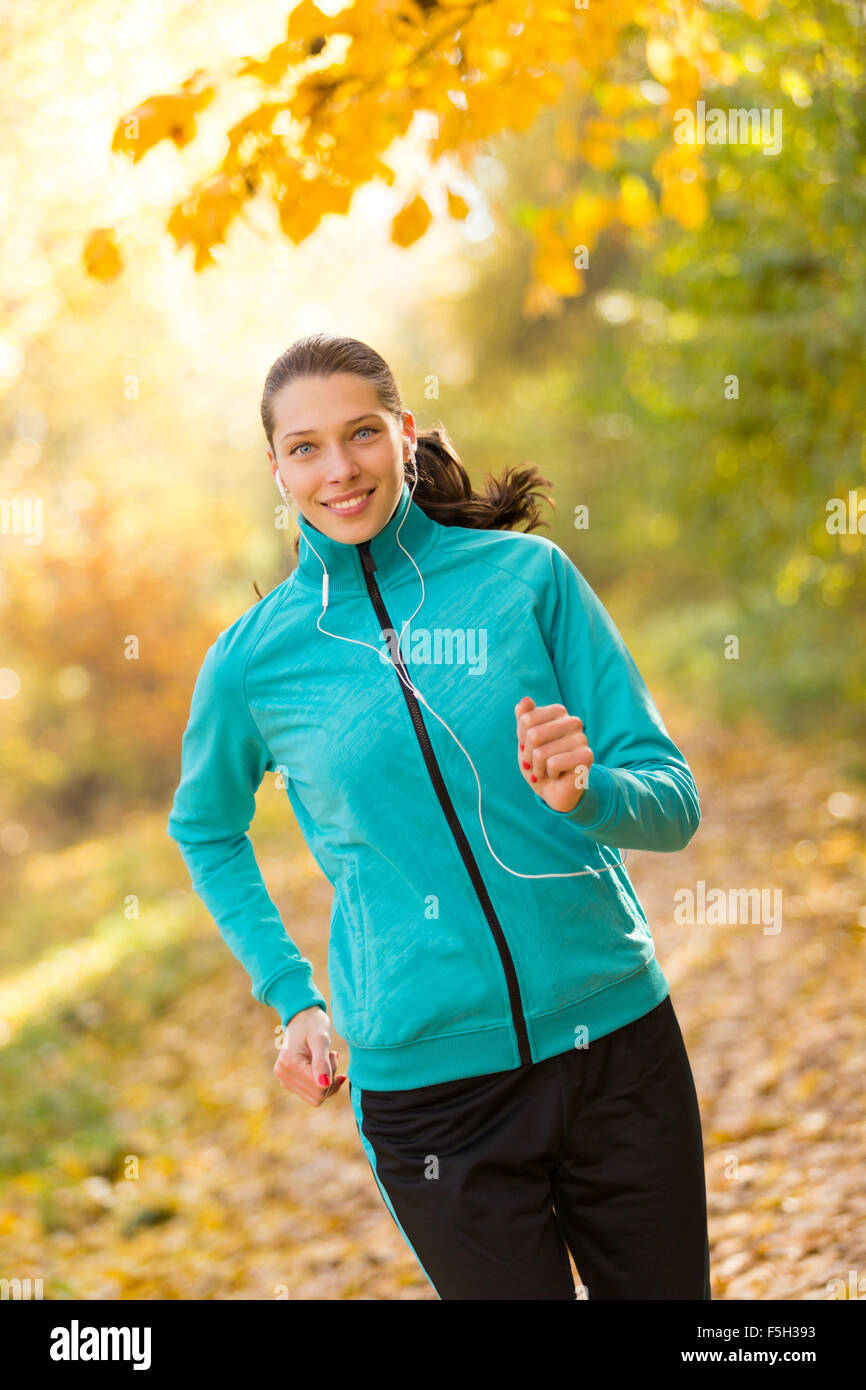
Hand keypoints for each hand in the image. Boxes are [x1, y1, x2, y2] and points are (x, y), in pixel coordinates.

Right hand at [273, 1005, 346, 1106]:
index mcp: (289, 1064)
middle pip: (318, 1095)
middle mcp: (283, 1075)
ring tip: (326, 1059)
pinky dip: (321, 1084)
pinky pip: (311, 1094)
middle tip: (331, 1056)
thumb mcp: (321, 1039)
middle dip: (330, 1079)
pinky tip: (324, 1067)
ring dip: (327, 1082)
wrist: (302, 1016)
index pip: (320, 1088)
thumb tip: (324, 1085)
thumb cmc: (313, 1023)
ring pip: (315, 1097)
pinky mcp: (289, 1082)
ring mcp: (284, 1080)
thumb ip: (322, 1062)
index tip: (334, 1054)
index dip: (332, 1074)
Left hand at [515, 696, 593, 813]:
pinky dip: (550, 774)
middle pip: (533, 735)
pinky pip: (553, 764)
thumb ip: (524, 718)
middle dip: (528, 755)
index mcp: (558, 712)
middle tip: (536, 763)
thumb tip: (525, 700)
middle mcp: (573, 721)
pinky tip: (558, 775)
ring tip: (547, 771)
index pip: (526, 719)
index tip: (528, 748)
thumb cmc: (538, 763)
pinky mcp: (586, 756)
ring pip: (541, 752)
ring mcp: (582, 738)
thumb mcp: (525, 740)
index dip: (521, 739)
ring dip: (538, 768)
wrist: (553, 790)